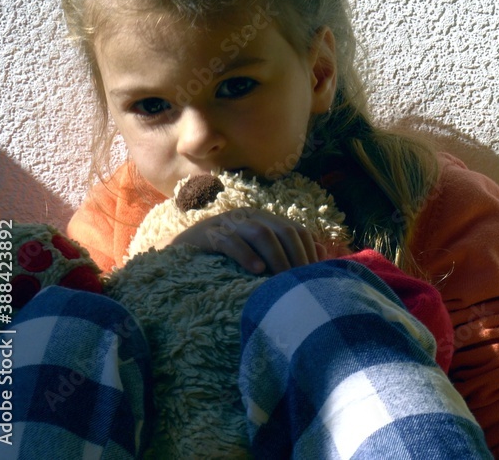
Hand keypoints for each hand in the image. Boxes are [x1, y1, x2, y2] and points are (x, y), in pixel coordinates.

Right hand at [159, 208, 339, 274]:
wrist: (176, 256)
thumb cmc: (224, 260)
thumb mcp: (258, 254)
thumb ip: (287, 251)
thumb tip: (322, 252)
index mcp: (264, 220)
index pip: (296, 230)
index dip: (308, 252)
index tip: (314, 276)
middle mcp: (249, 217)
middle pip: (282, 231)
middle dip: (295, 257)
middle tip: (300, 282)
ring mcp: (228, 223)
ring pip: (260, 233)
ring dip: (276, 257)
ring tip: (282, 279)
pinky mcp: (207, 234)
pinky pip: (230, 241)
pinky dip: (246, 255)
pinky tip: (256, 271)